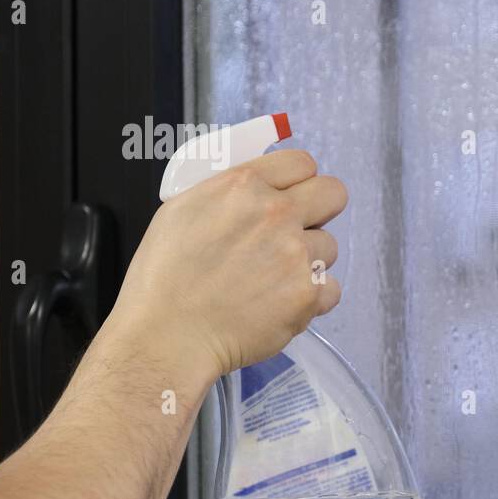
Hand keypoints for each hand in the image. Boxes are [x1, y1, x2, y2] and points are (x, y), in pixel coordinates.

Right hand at [107, 149, 347, 381]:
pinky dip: (311, 299)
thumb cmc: (164, 279)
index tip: (291, 196)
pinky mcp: (307, 294)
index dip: (298, 181)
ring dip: (309, 261)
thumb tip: (259, 185)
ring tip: (272, 280)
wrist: (168, 335)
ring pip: (329, 247)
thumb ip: (228, 192)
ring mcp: (296, 254)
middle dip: (320, 210)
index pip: (301, 163)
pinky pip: (331, 288)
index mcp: (243, 186)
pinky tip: (279, 304)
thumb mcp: (182, 210)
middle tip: (298, 231)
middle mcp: (275, 214)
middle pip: (333, 193)